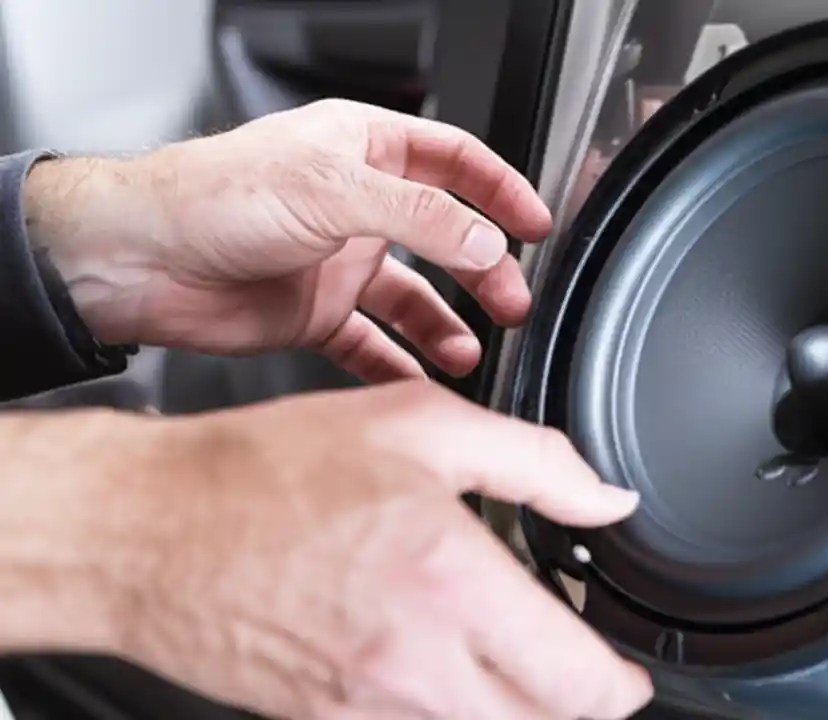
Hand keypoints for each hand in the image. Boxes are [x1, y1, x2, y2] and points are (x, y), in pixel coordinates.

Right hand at [0, 382, 651, 719]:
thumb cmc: (264, 473)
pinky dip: (451, 719)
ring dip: (516, 715)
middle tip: (573, 665)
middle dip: (577, 704)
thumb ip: (537, 462)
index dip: (621, 684)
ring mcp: (368, 709)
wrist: (144, 530)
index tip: (623, 670)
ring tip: (512, 668)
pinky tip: (444, 675)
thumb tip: (608, 499)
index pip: (582, 685)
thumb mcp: (418, 423)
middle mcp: (416, 664)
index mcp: (452, 583)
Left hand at [22, 99, 551, 381]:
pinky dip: (400, 363)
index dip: (501, 190)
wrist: (136, 262)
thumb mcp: (333, 189)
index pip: (455, 162)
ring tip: (471, 350)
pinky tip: (421, 379)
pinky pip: (372, 343)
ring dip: (447, 324)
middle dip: (485, 271)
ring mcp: (336, 262)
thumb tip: (487, 243)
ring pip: (414, 296)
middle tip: (513, 301)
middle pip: (445, 237)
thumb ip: (421, 218)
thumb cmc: (211, 197)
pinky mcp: (314, 313)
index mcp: (362, 150)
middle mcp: (355, 205)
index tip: (537, 225)